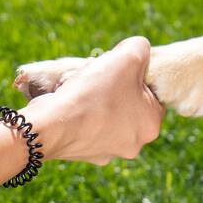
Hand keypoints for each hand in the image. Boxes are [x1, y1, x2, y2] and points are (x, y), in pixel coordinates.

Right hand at [19, 37, 163, 164]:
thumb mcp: (128, 56)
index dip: (134, 73)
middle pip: (127, 102)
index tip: (116, 68)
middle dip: (112, 84)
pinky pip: (85, 124)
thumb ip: (141, 48)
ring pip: (105, 113)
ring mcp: (107, 152)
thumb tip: (140, 51)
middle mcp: (134, 144)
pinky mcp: (83, 154)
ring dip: (94, 96)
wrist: (51, 125)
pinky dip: (77, 112)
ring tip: (78, 86)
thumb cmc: (95, 91)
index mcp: (151, 125)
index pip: (151, 91)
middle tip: (96, 74)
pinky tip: (67, 104)